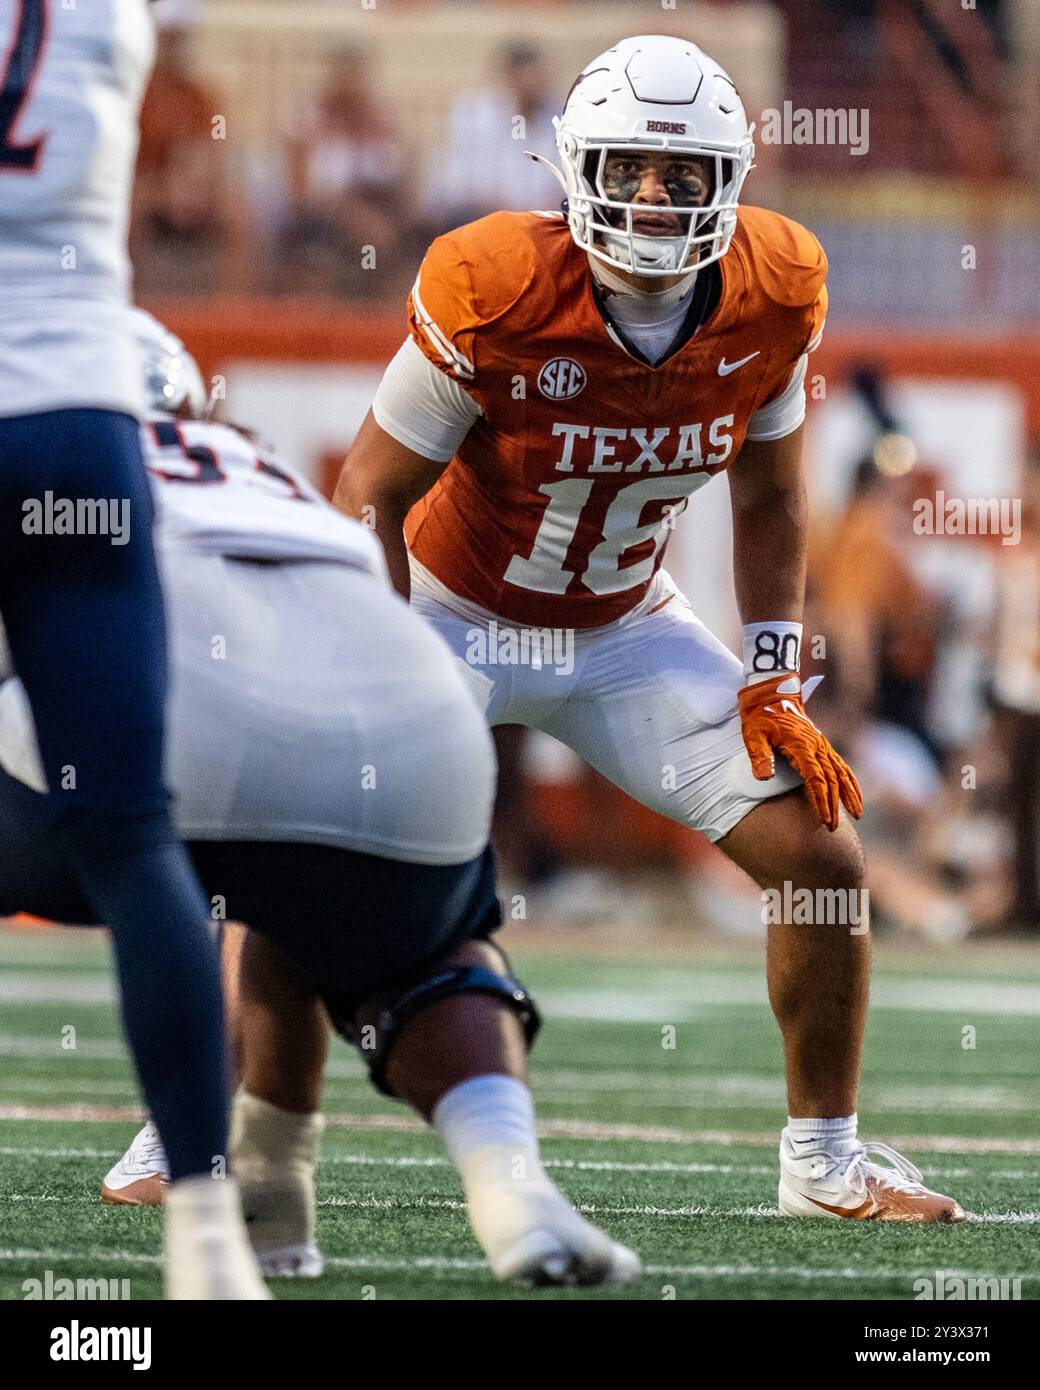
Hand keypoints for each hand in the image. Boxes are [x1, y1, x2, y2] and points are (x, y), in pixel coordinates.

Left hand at [737, 674, 862, 831]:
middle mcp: (816, 746)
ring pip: (842, 773)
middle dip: (834, 805)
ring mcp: (822, 745)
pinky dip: (851, 781)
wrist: (771, 694)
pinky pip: (841, 765)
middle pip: (831, 780)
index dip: (821, 800)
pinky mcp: (822, 745)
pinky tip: (855, 795)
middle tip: (833, 827)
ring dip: (850, 794)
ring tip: (857, 815)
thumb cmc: (759, 716)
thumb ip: (759, 756)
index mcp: (801, 746)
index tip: (824, 819)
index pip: (816, 779)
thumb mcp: (752, 734)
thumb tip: (764, 778)